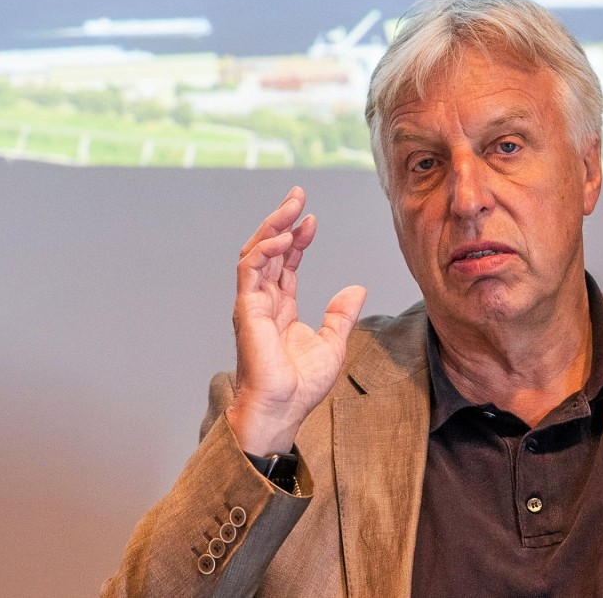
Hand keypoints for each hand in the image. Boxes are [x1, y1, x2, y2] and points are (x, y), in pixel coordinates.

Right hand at [226, 186, 365, 455]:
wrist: (282, 408)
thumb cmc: (301, 385)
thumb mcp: (333, 343)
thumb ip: (341, 315)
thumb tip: (356, 289)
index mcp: (280, 309)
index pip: (285, 264)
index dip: (297, 240)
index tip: (313, 220)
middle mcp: (263, 302)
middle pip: (268, 251)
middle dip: (281, 220)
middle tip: (297, 195)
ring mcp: (252, 305)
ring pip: (255, 253)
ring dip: (272, 226)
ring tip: (290, 206)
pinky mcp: (246, 310)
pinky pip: (249, 271)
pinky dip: (264, 251)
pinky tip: (282, 238)